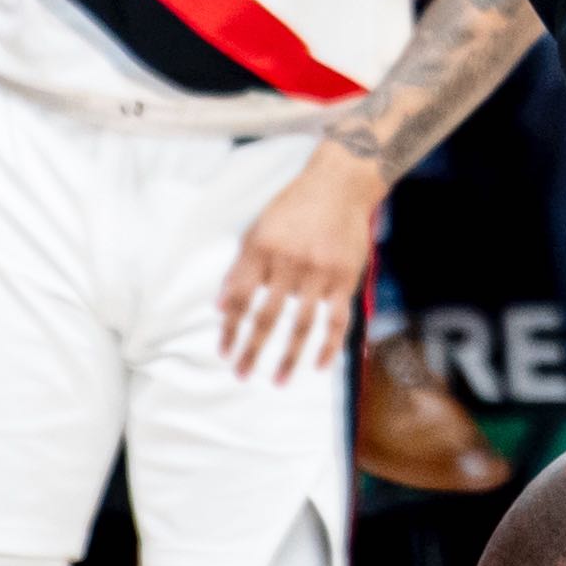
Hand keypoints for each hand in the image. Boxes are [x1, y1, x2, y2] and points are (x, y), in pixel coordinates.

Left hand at [217, 144, 380, 381]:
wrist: (340, 185)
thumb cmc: (294, 207)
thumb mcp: (259, 229)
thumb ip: (241, 267)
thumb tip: (221, 307)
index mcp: (262, 249)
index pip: (239, 298)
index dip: (230, 328)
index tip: (224, 352)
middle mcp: (289, 263)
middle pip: (266, 317)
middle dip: (251, 350)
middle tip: (241, 374)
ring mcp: (319, 272)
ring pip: (301, 325)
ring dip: (288, 357)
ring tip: (279, 381)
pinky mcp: (345, 278)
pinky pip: (336, 320)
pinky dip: (329, 346)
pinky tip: (319, 365)